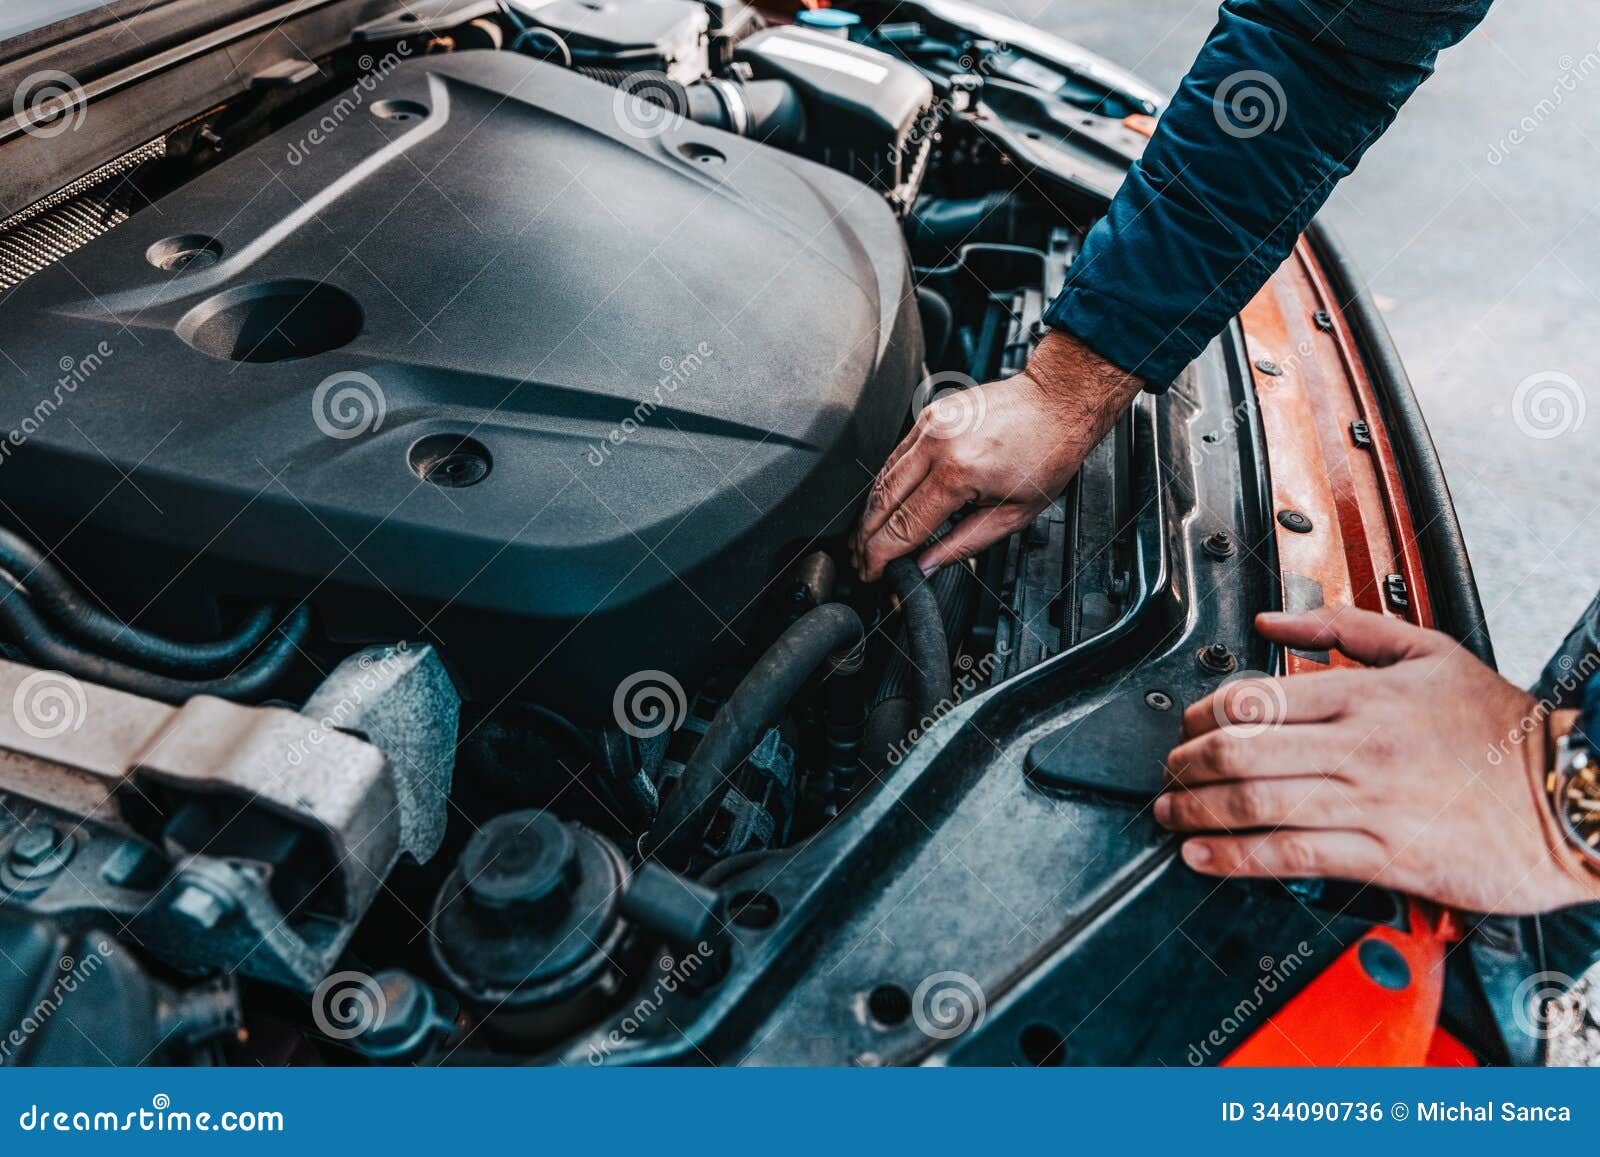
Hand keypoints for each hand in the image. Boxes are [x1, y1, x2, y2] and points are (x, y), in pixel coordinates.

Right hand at [851, 330, 1141, 580]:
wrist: (1056, 401)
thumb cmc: (1046, 453)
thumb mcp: (1013, 514)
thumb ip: (963, 544)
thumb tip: (927, 565)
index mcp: (958, 473)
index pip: (904, 526)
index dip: (882, 556)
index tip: (872, 574)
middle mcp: (936, 445)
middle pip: (881, 501)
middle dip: (865, 538)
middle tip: (860, 563)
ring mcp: (929, 425)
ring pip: (882, 477)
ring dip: (869, 513)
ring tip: (864, 540)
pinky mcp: (928, 415)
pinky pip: (895, 455)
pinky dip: (884, 484)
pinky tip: (882, 504)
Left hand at [1159, 607, 1598, 914]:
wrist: (1574, 795)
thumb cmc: (1502, 729)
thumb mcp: (1429, 651)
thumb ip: (1346, 626)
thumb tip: (1275, 619)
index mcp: (1364, 693)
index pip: (1253, 698)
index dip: (1201, 716)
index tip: (1187, 728)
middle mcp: (1358, 746)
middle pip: (1239, 751)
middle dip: (1185, 765)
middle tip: (1167, 773)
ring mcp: (1369, 803)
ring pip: (1255, 804)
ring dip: (1196, 812)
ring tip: (1170, 814)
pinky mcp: (1385, 857)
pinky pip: (1291, 857)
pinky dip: (1235, 858)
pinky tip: (1203, 858)